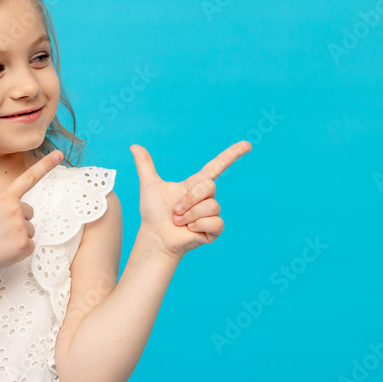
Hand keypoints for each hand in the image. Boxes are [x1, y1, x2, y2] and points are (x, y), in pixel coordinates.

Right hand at [0, 150, 63, 272]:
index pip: (29, 178)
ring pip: (30, 228)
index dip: (45, 165)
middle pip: (28, 212)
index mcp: (5, 197)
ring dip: (18, 234)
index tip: (59, 154)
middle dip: (17, 219)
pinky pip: (31, 244)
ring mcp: (21, 229)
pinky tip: (5, 248)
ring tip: (0, 238)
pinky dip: (20, 248)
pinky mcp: (24, 245)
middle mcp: (15, 210)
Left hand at [129, 142, 250, 259]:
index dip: (232, 155)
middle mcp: (206, 197)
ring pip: (211, 206)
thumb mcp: (150, 186)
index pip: (217, 165)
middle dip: (189, 199)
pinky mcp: (214, 229)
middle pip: (209, 187)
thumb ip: (145, 165)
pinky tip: (189, 230)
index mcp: (195, 184)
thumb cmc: (153, 212)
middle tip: (174, 210)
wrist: (155, 236)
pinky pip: (215, 222)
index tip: (248, 145)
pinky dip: (199, 225)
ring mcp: (211, 213)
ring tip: (178, 221)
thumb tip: (134, 146)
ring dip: (190, 215)